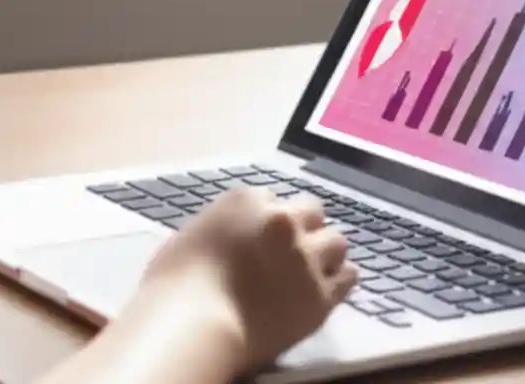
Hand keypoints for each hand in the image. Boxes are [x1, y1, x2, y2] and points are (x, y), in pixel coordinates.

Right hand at [142, 187, 358, 372]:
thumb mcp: (191, 236)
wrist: (193, 325)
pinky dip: (339, 279)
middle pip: (311, 212)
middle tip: (289, 252)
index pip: (272, 200)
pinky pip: (349, 276)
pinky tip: (327, 288)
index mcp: (248, 201)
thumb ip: (221, 228)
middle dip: (303, 228)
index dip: (266, 221)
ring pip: (336, 241)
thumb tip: (230, 238)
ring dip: (325, 252)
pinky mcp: (322, 294)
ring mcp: (307, 257)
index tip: (258, 239)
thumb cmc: (174, 285)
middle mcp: (284, 221)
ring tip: (311, 270)